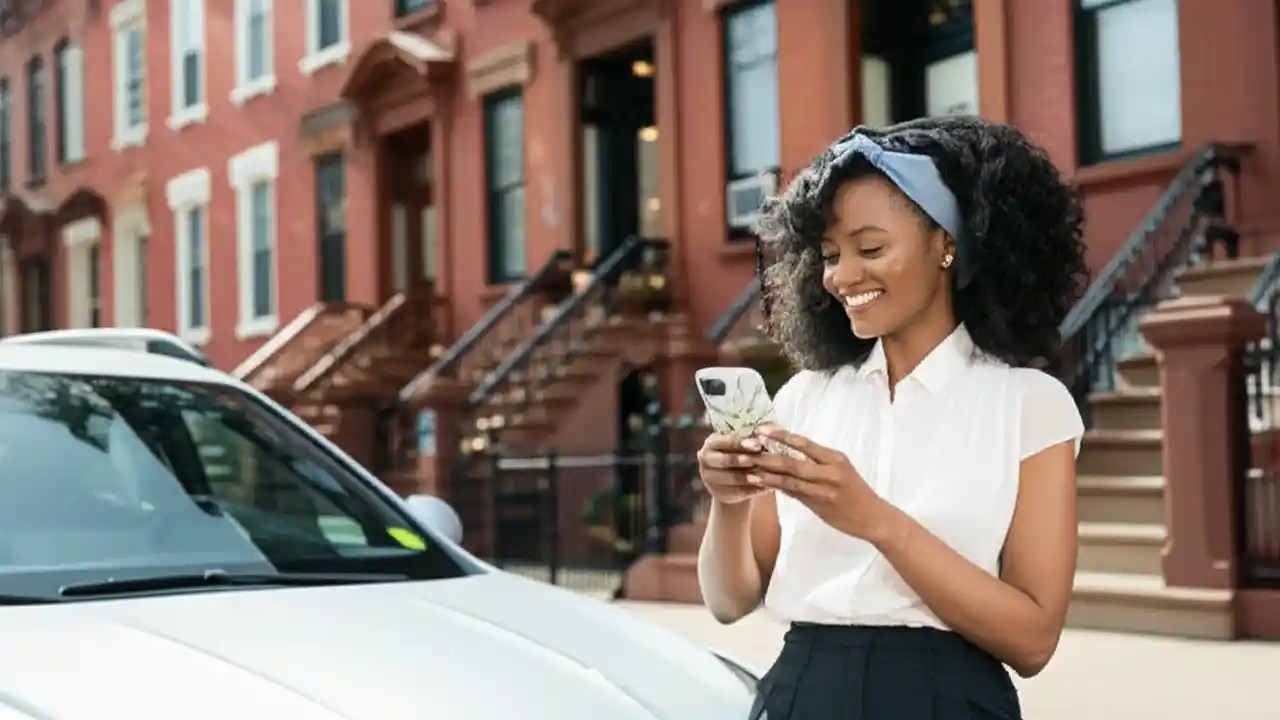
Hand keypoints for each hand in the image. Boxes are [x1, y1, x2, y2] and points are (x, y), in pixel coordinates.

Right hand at [696, 432, 767, 504]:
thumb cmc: (742, 453)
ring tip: (763, 477)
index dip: (741, 443)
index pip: (724, 441)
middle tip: (756, 461)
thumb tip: (763, 439)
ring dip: (747, 478)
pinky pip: (735, 493)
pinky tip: (763, 487)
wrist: (735, 477)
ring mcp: (709, 478)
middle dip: (741, 460)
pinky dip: (751, 490)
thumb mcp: (744, 445)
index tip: (757, 445)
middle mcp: (706, 459)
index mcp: (712, 443)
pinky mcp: (717, 493)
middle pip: (723, 460)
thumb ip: (750, 442)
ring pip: (730, 478)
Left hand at [747, 427, 895, 542]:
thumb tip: (788, 456)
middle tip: (747, 446)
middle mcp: (830, 470)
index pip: (804, 443)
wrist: (874, 518)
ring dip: (766, 472)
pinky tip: (760, 482)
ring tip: (747, 466)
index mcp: (835, 458)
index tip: (763, 429)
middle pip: (793, 460)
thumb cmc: (855, 494)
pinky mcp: (820, 504)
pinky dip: (776, 486)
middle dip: (768, 453)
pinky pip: (794, 493)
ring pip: (790, 477)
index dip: (782, 436)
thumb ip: (815, 465)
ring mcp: (824, 488)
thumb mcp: (839, 472)